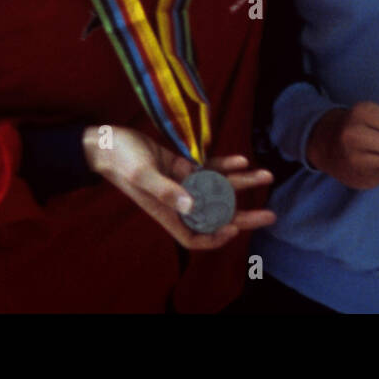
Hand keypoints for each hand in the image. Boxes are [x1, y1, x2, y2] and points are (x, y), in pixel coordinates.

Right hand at [83, 125, 274, 248]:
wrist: (108, 140)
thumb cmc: (120, 160)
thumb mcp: (141, 175)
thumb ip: (165, 190)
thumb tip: (191, 204)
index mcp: (167, 212)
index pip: (195, 237)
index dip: (215, 237)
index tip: (233, 229)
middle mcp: (179, 201)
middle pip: (217, 215)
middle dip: (244, 216)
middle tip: (271, 215)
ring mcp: (183, 182)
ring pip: (219, 188)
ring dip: (243, 183)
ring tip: (267, 175)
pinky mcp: (183, 165)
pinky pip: (210, 168)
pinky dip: (226, 165)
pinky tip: (242, 160)